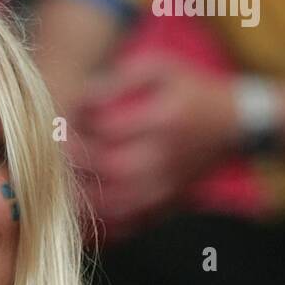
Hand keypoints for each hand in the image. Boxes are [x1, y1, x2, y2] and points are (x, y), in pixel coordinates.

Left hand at [72, 52, 241, 234]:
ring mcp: (165, 183)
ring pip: (115, 200)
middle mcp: (165, 155)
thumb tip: (80, 98)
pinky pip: (126, 217)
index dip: (79, 125)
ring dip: (82, 192)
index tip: (61, 119)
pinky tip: (81, 199)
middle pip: (109, 167)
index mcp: (164, 118)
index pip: (109, 127)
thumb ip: (119, 78)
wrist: (232, 123)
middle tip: (53, 152)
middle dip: (76, 161)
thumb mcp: (161, 67)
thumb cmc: (190, 88)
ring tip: (60, 176)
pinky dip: (99, 212)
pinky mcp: (163, 200)